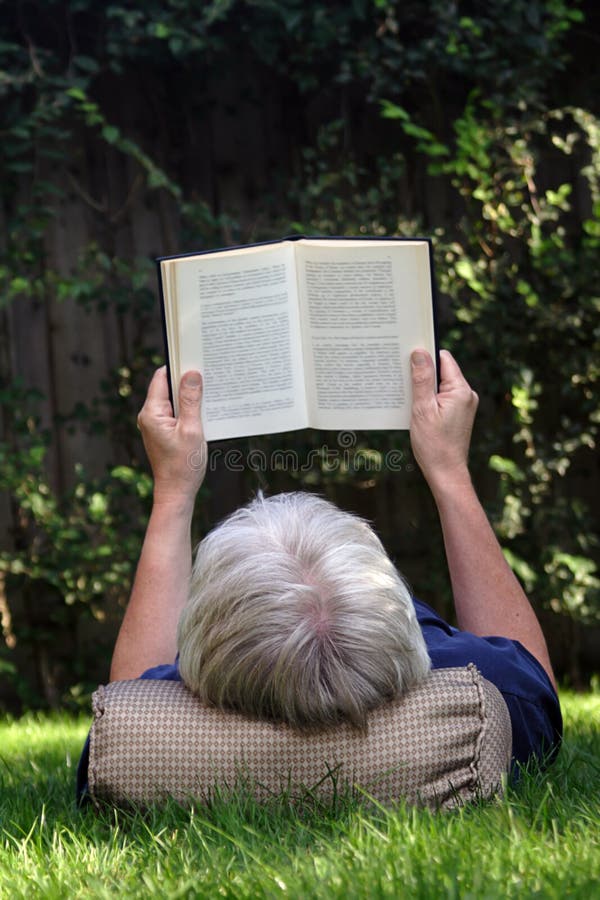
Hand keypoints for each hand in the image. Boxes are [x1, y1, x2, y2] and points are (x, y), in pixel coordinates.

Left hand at [137, 367, 206, 504]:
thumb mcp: (192, 429)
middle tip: (208, 374)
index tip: (196, 359)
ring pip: (174, 400)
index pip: (162, 377)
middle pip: (168, 387)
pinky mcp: (163, 431)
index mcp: (152, 413)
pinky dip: (189, 410)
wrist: (177, 492)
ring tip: (209, 393)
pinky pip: (176, 413)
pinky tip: (204, 411)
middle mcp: (149, 416)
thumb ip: (190, 400)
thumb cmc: (183, 465)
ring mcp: (155, 424)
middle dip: (187, 381)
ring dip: (190, 397)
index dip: (178, 366)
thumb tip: (191, 374)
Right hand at [409, 349, 477, 493]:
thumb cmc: (434, 444)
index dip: (425, 355)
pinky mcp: (458, 414)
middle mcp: (466, 395)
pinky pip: (442, 398)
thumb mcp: (422, 409)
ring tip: (407, 397)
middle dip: (422, 373)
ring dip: (423, 388)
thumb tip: (419, 353)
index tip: (407, 356)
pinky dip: (428, 399)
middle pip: (442, 371)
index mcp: (461, 390)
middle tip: (402, 377)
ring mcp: (463, 405)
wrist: (446, 473)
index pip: (443, 359)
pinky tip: (415, 408)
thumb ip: (421, 379)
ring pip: (440, 385)